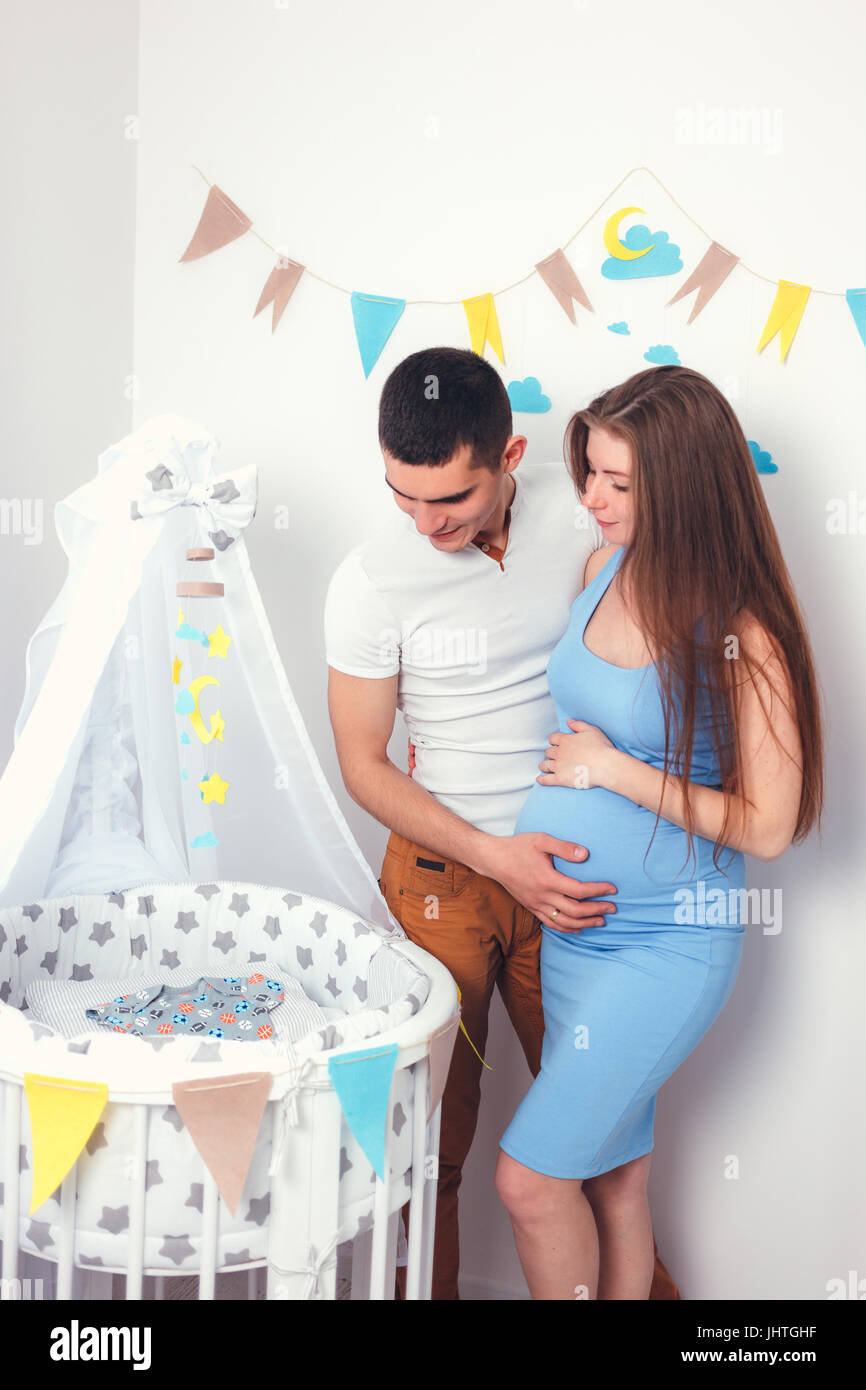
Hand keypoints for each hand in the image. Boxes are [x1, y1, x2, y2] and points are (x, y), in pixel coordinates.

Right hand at [475, 832, 616, 931]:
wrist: (494, 859)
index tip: (612, 889)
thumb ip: (564, 847)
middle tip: (613, 908)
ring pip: (564, 922)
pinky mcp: (531, 907)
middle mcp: (542, 896)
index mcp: (547, 879)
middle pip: (575, 910)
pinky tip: (578, 928)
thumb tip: (585, 855)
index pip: (579, 890)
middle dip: (597, 910)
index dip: (598, 891)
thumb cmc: (519, 847)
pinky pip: (551, 923)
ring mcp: (536, 904)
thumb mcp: (541, 840)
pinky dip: (567, 928)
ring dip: (585, 924)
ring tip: (601, 921)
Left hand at [536, 719, 615, 790]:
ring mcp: (559, 766)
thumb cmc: (602, 748)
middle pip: (549, 752)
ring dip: (544, 765)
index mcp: (566, 740)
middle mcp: (560, 752)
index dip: (554, 741)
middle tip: (555, 757)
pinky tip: (540, 779)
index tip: (557, 744)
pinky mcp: (561, 779)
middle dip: (551, 753)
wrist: (606, 766)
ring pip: (545, 765)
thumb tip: (568, 721)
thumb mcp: (592, 730)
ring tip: (545, 767)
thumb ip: (578, 725)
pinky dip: (542, 779)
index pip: (553, 738)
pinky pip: (546, 779)